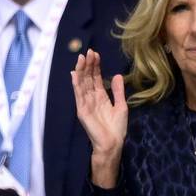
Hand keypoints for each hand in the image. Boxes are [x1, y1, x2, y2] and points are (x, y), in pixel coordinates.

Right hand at [71, 48, 127, 175]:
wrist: (112, 144)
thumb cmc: (116, 128)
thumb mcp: (121, 106)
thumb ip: (118, 91)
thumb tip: (117, 75)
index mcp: (100, 97)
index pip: (96, 78)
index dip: (95, 66)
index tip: (96, 54)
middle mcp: (91, 98)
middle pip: (88, 78)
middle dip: (88, 65)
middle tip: (89, 51)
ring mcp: (85, 103)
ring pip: (82, 83)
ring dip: (81, 70)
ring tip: (82, 58)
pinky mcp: (82, 110)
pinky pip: (78, 95)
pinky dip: (76, 84)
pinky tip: (75, 74)